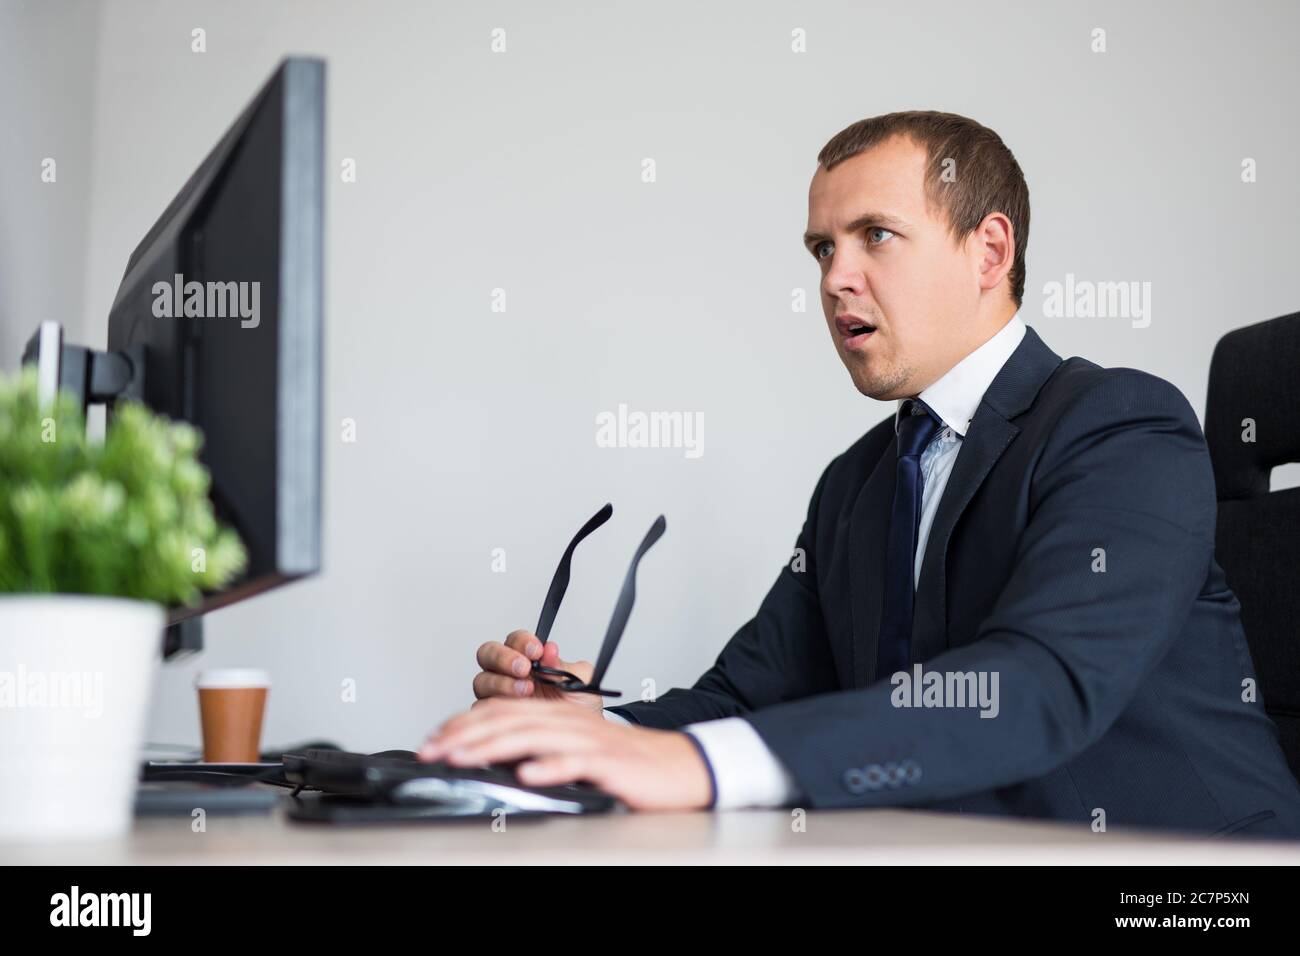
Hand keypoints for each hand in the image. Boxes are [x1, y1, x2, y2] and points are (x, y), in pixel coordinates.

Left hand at [418, 698, 714, 810]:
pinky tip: (526, 775)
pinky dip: (549, 767)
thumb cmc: (625, 762)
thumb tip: (495, 756)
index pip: (501, 709)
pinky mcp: (608, 761)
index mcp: (557, 715)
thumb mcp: (574, 747)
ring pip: (532, 735)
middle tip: (432, 751)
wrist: (677, 766)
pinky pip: (575, 761)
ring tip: (462, 759)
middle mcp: (568, 721)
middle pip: (508, 718)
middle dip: (463, 734)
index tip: (433, 740)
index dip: (462, 722)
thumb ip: (538, 745)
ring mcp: (588, 739)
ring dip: (492, 747)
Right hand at [473, 629, 602, 713]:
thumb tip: (550, 649)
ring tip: (526, 691)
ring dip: (501, 683)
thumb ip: (564, 665)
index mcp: (529, 660)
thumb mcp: (581, 684)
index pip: (515, 640)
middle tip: (524, 668)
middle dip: (504, 657)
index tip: (537, 650)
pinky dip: (494, 707)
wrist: (578, 744)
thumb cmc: (578, 711)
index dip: (522, 641)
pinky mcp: (490, 719)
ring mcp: (497, 696)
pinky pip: (480, 709)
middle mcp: (508, 674)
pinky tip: (513, 709)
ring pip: (482, 680)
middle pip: (488, 653)